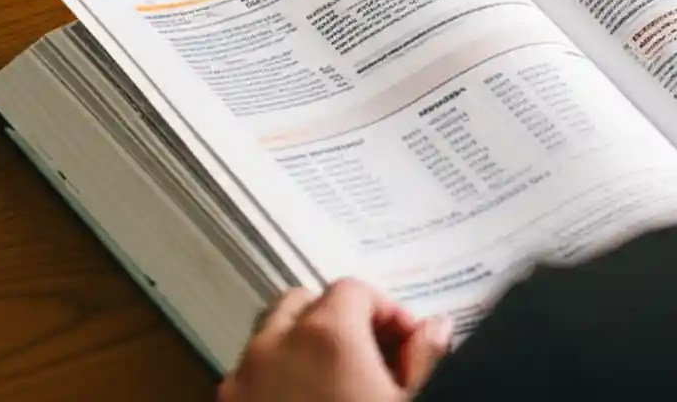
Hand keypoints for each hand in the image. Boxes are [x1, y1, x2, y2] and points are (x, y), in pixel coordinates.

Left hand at [218, 278, 452, 401]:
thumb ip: (426, 361)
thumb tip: (435, 332)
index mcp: (326, 337)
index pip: (354, 290)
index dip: (388, 311)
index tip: (408, 341)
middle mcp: (274, 350)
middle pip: (302, 304)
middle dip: (337, 319)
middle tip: (374, 356)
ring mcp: (242, 385)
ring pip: (267, 339)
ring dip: (301, 347)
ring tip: (339, 386)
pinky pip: (248, 380)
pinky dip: (275, 381)